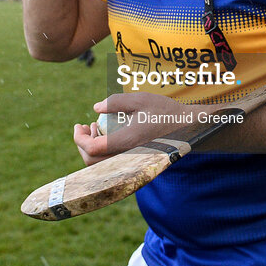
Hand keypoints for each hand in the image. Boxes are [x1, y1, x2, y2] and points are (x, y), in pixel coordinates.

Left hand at [72, 92, 204, 165]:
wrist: (186, 127)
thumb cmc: (164, 111)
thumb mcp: (140, 99)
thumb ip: (117, 101)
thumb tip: (96, 108)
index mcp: (127, 141)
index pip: (93, 148)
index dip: (80, 139)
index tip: (79, 125)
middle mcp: (127, 156)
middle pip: (92, 162)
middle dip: (82, 145)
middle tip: (84, 127)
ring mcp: (131, 162)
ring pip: (101, 166)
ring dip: (92, 148)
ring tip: (95, 127)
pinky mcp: (135, 163)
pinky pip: (111, 164)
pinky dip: (102, 152)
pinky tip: (107, 134)